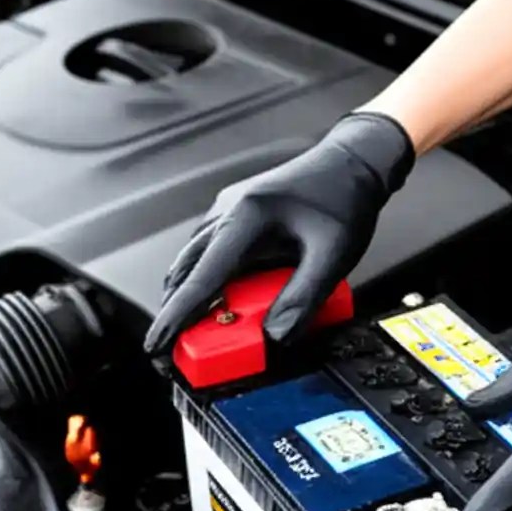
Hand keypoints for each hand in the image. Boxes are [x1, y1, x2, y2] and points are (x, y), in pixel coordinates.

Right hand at [143, 112, 413, 352]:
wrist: (354, 160)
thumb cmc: (344, 198)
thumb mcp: (333, 254)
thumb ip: (303, 298)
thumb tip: (276, 336)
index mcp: (246, 217)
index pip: (201, 278)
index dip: (176, 317)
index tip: (157, 346)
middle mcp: (228, 212)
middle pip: (185, 272)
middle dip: (176, 313)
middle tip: (173, 350)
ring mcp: (228, 211)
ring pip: (193, 262)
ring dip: (191, 298)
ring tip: (195, 332)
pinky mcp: (236, 215)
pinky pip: (210, 254)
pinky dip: (207, 281)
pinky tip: (221, 299)